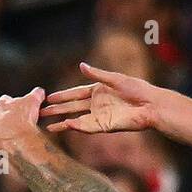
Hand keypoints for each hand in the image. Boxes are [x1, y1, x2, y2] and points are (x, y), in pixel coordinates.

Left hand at [0, 87, 44, 159]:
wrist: (18, 142)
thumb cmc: (24, 121)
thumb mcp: (33, 102)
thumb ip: (36, 94)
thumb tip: (39, 91)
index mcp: (0, 105)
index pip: (5, 101)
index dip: (13, 105)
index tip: (19, 110)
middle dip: (2, 121)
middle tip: (14, 126)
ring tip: (9, 142)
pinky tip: (1, 154)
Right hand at [39, 62, 159, 133]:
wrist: (151, 105)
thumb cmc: (138, 89)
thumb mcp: (115, 79)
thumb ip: (97, 74)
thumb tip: (81, 65)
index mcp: (98, 91)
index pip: (75, 94)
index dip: (62, 96)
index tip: (47, 98)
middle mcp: (97, 104)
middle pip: (72, 107)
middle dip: (56, 110)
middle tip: (39, 113)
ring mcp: (100, 116)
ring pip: (76, 119)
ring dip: (62, 122)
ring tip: (47, 125)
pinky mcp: (105, 126)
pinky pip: (87, 126)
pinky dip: (76, 126)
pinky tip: (65, 125)